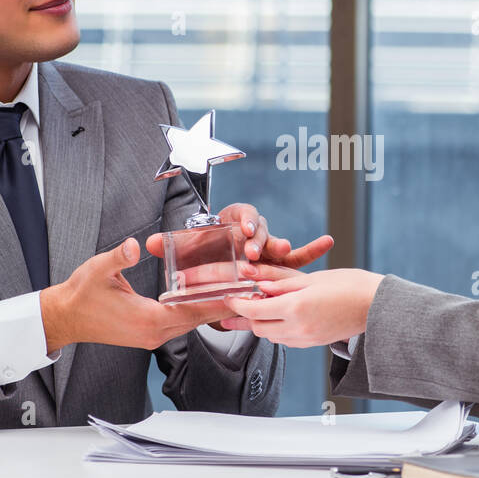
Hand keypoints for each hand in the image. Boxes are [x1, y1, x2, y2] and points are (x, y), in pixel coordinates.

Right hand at [39, 238, 235, 352]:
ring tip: (233, 292)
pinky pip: (179, 324)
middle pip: (197, 319)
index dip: (217, 301)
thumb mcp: (98, 270)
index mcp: (148, 319)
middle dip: (221, 304)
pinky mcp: (149, 335)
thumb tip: (135, 246)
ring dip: (209, 308)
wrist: (65, 318)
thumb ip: (119, 257)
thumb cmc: (80, 295)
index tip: (239, 293)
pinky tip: (205, 298)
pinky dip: (194, 311)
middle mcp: (154, 334)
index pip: (192, 310)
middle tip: (246, 290)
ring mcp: (152, 337)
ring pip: (190, 323)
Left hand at [145, 204, 333, 267]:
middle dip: (259, 238)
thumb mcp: (188, 250)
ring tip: (282, 251)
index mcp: (232, 221)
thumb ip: (172, 246)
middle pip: (261, 229)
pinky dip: (311, 249)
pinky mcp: (277, 264)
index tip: (242, 230)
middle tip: (254, 250)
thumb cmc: (203, 254)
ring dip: (280, 246)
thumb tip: (153, 243)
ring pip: (277, 244)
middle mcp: (252, 231)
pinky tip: (326, 242)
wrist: (211, 264)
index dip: (244, 219)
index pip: (241, 213)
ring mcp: (266, 247)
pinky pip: (296, 257)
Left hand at [220, 267, 383, 347]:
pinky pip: (286, 340)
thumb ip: (280, 281)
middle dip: (244, 317)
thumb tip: (255, 279)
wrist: (377, 306)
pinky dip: (276, 329)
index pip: (253, 310)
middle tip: (234, 305)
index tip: (228, 296)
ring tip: (253, 309)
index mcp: (295, 308)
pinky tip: (277, 317)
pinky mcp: (313, 344)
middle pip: (258, 327)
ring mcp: (306, 340)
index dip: (236, 304)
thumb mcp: (311, 278)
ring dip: (260, 324)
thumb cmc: (349, 286)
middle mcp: (298, 329)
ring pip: (270, 336)